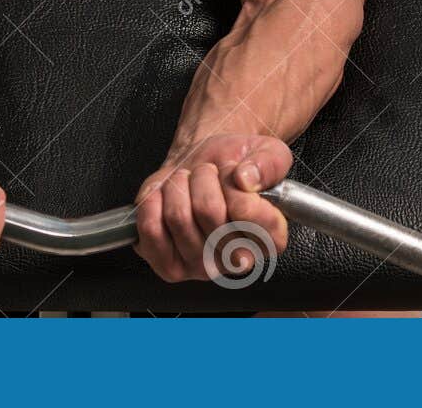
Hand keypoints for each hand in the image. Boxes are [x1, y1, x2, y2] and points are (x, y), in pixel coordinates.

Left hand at [133, 134, 291, 283]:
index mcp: (270, 239)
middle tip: (208, 174)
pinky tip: (166, 197)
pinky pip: (151, 229)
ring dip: (179, 185)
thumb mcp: (267, 153)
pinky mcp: (169, 266)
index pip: (250, 214)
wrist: (202, 167)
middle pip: (209, 211)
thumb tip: (246, 179)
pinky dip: (153, 201)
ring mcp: (202, 267)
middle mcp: (238, 261)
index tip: (236, 174)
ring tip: (189, 183)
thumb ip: (267, 164)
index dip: (236, 187)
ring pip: (178, 217)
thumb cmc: (236, 167)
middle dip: (204, 177)